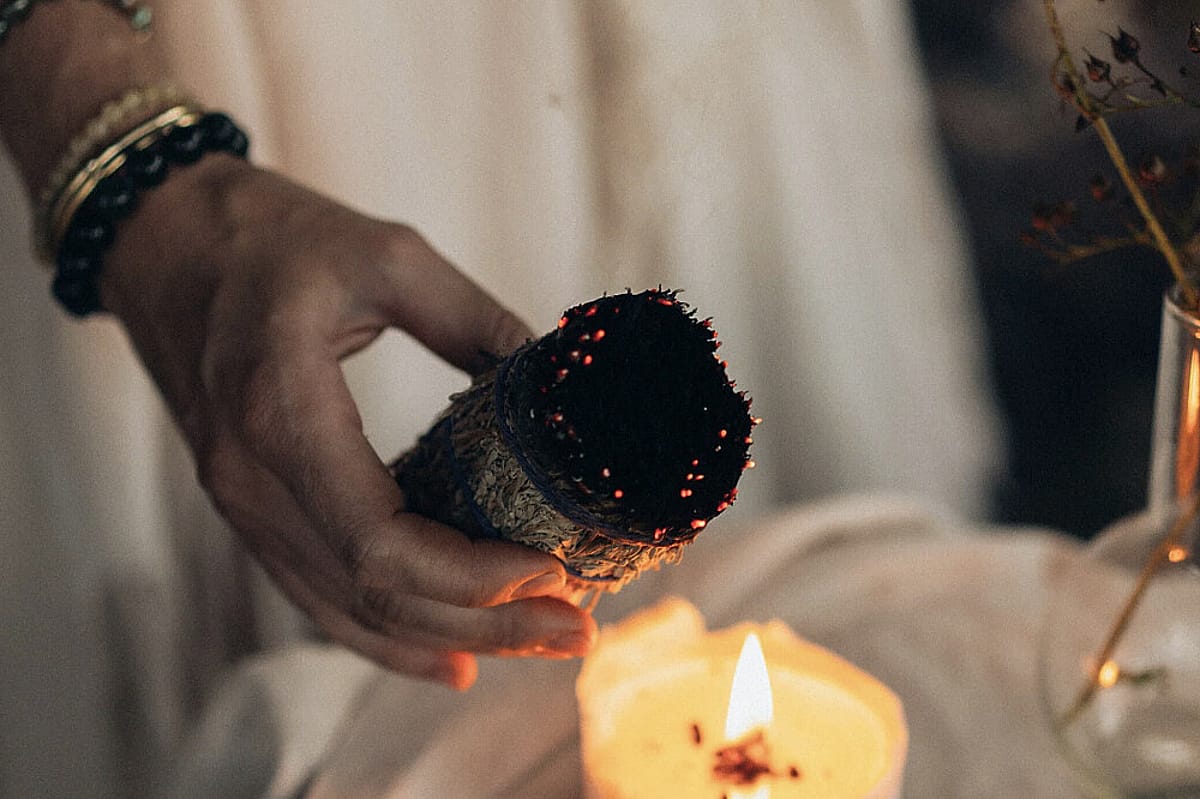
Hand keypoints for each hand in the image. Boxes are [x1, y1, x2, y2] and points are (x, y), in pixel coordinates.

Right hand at [99, 155, 595, 688]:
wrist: (160, 239)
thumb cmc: (267, 235)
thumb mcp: (386, 255)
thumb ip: (474, 320)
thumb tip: (555, 383)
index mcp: (279, 411)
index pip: (379, 542)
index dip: (470, 577)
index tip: (552, 570)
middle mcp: (250, 479)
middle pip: (375, 592)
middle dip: (488, 621)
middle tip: (577, 627)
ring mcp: (242, 504)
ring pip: (350, 609)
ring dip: (450, 635)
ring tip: (540, 643)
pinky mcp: (250, 507)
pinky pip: (319, 595)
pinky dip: (389, 636)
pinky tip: (454, 656)